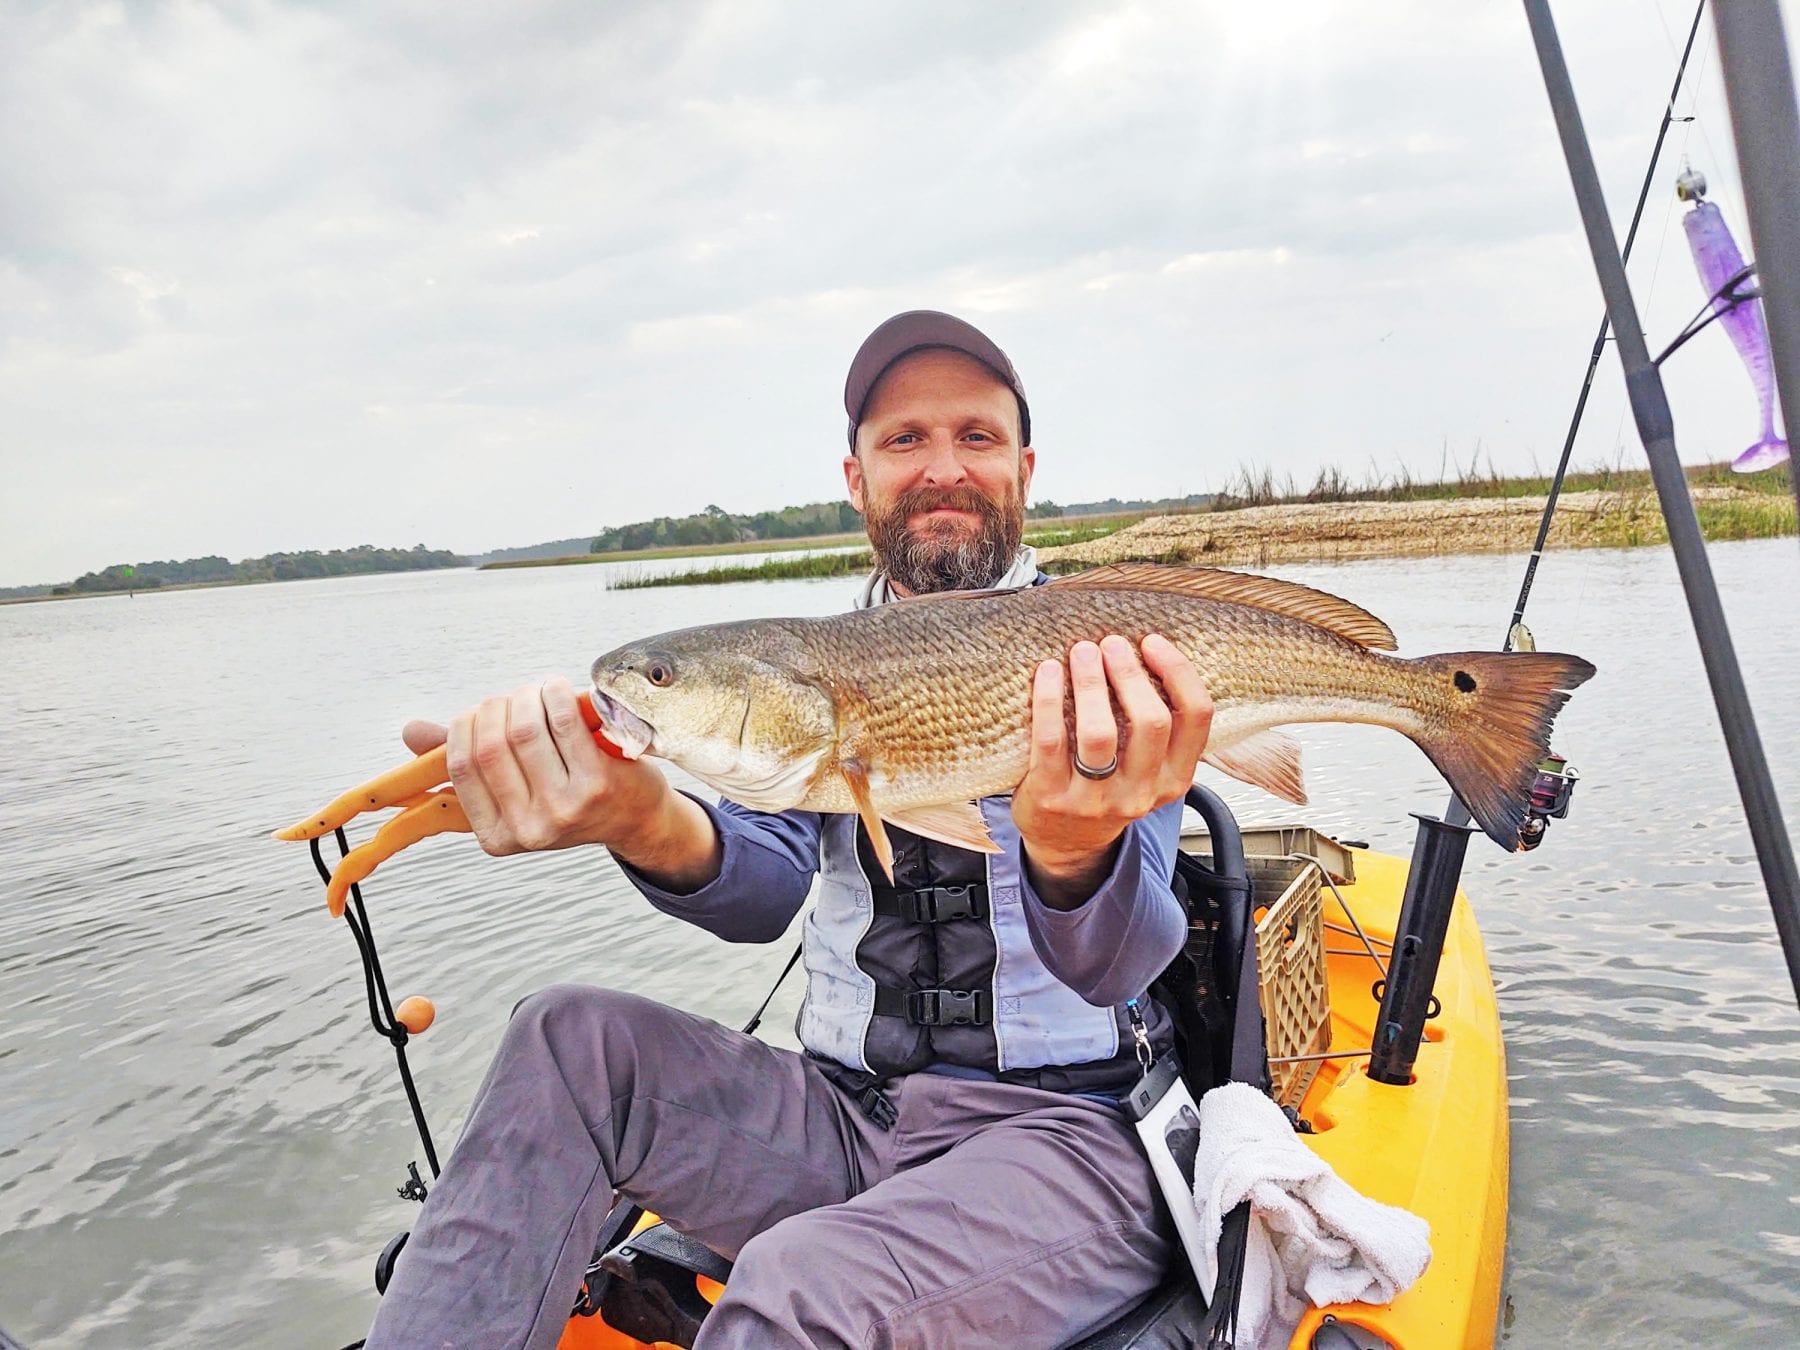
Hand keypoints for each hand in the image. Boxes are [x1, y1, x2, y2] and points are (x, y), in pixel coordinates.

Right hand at [424, 674, 694, 865]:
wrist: (637, 818)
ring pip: (524, 730)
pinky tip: (557, 688)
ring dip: (527, 697)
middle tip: (514, 699)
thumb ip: (466, 761)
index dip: (465, 727)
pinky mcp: (597, 785)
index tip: (480, 712)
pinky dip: (554, 694)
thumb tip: (410, 732)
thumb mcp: (514, 790)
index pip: (461, 767)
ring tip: (537, 692)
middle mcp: (528, 830)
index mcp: (496, 836)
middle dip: (496, 708)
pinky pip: (562, 722)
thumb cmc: (569, 795)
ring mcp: (563, 809)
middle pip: (490, 745)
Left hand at [1011, 634, 1212, 908]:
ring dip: (1091, 682)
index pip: (1196, 718)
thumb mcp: (1147, 766)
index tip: (1153, 643)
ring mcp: (1095, 801)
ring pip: (1101, 733)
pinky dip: (1049, 700)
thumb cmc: (1107, 786)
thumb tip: (1143, 651)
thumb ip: (1154, 725)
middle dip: (1130, 674)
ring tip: (1082, 652)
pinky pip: (1052, 741)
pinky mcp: (1052, 798)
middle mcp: (1141, 794)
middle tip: (1111, 644)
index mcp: (1175, 779)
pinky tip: (1049, 672)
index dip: (1178, 673)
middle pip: (1151, 722)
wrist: (1065, 843)